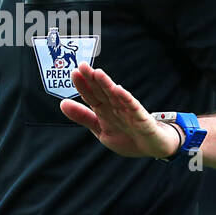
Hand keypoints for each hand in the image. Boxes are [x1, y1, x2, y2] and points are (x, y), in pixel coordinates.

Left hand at [59, 61, 181, 158]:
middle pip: (102, 91)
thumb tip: (62, 104)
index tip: (73, 73)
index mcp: (105, 110)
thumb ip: (83, 117)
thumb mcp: (101, 130)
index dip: (82, 85)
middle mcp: (116, 107)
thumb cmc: (127, 137)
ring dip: (107, 85)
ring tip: (98, 74)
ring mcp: (129, 111)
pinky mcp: (142, 119)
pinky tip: (119, 90)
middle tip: (82, 65)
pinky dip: (126, 99)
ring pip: (116, 96)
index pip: (91, 95)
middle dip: (92, 79)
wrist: (153, 149)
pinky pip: (133, 107)